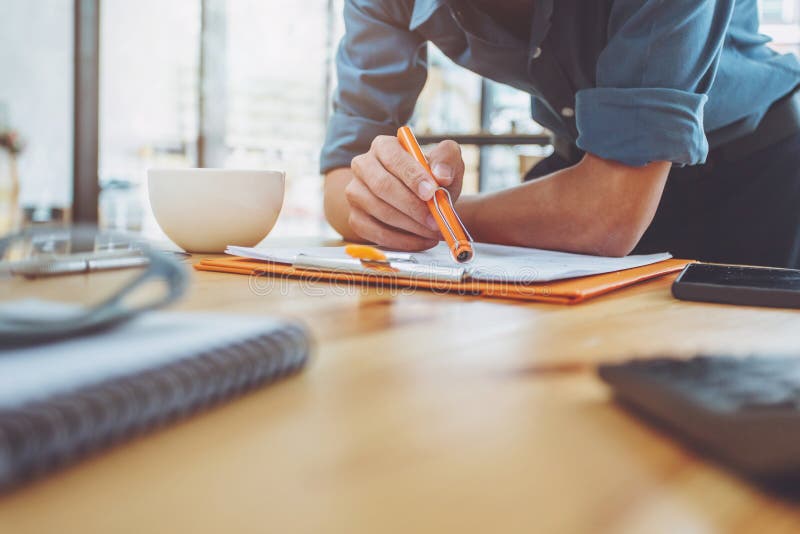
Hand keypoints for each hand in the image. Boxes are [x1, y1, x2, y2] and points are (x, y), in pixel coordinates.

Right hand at [345, 136, 464, 249]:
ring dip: (411, 226)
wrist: (417, 200)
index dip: (412, 176)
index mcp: (383, 146)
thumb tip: (442, 175)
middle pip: (382, 186)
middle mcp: (363, 166)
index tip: (432, 192)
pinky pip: (376, 233)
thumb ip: (447, 159)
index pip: (393, 158)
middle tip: (435, 219)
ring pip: (380, 211)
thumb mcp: (445, 161)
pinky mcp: (355, 218)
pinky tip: (422, 241)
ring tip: (434, 231)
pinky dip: (403, 241)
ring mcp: (355, 193)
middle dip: (412, 206)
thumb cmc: (430, 178)